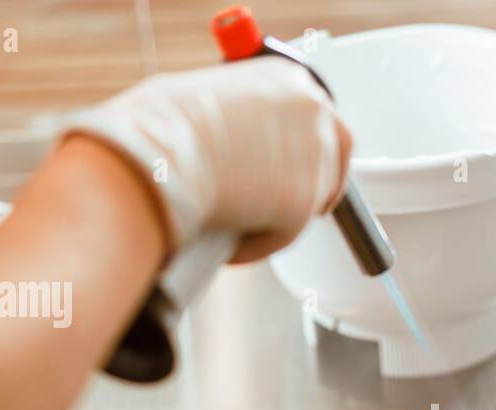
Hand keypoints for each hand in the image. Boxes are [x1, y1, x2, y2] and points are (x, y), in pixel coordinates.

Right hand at [66, 58, 351, 261]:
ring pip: (309, 203)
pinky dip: (259, 244)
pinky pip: (285, 236)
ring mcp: (315, 159)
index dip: (312, 148)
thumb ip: (245, 119)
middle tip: (290, 209)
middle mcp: (314, 113)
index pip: (322, 117)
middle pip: (335, 158)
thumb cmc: (165, 126)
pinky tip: (229, 242)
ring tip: (235, 224)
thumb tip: (241, 150)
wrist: (161, 154)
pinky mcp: (304, 205)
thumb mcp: (213, 99)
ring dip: (279, 218)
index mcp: (291, 79)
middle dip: (317, 186)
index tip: (301, 168)